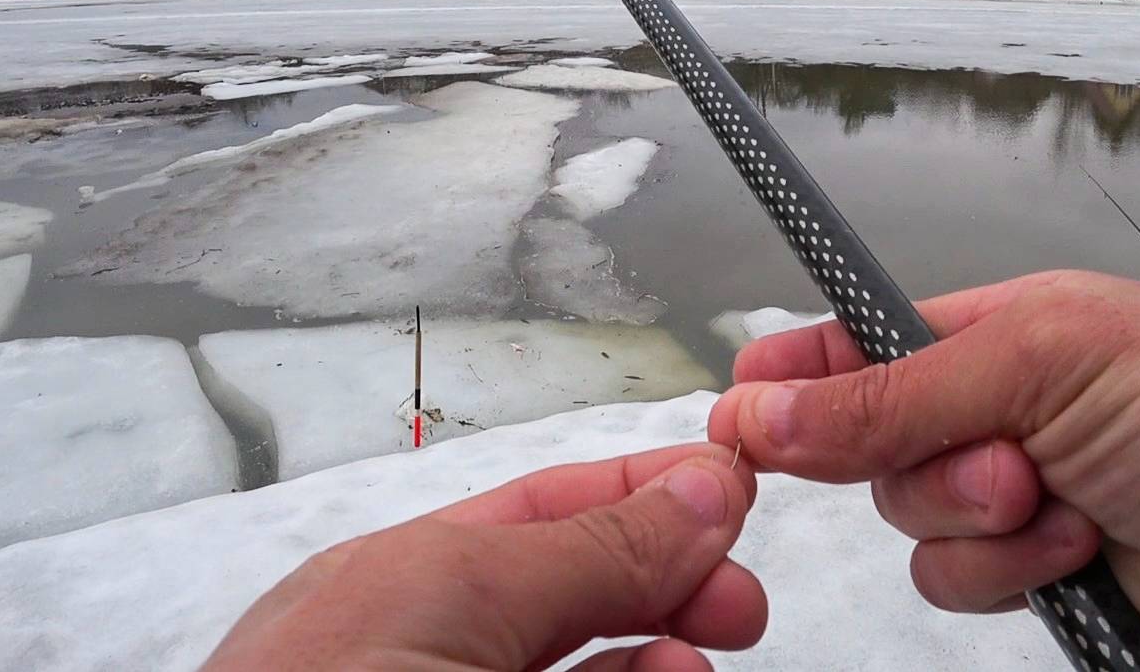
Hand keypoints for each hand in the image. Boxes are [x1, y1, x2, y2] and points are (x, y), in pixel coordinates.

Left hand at [203, 445, 763, 671]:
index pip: (543, 510)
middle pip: (579, 597)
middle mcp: (429, 654)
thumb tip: (698, 485)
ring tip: (700, 660)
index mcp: (399, 581)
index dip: (644, 490)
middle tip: (740, 601)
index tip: (736, 490)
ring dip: (660, 661)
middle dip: (672, 583)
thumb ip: (586, 550)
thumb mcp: (458, 603)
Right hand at [709, 271, 1139, 670]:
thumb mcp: (1053, 363)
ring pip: (915, 527)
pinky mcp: (1056, 584)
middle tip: (1012, 464)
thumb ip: (896, 392)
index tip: (744, 412)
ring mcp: (1032, 501)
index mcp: (1010, 328)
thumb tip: (761, 408)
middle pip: (874, 445)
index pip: (866, 338)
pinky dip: (1014, 577)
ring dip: (981, 528)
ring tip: (1073, 508)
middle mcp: (1011, 412)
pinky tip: (1090, 555)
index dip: (801, 370)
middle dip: (929, 464)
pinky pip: (964, 589)